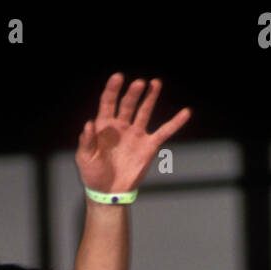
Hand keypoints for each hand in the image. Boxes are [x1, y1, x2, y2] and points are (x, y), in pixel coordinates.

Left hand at [75, 73, 190, 193]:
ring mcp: (136, 134)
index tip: (118, 77)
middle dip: (133, 93)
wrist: (108, 192)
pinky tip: (185, 113)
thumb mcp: (85, 158)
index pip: (108, 102)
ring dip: (150, 97)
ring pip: (144, 111)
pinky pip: (164, 132)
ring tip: (155, 83)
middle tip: (139, 83)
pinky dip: (175, 123)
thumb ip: (87, 141)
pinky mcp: (149, 145)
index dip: (112, 89)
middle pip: (128, 104)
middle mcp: (121, 125)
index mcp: (104, 125)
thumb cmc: (93, 174)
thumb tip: (88, 123)